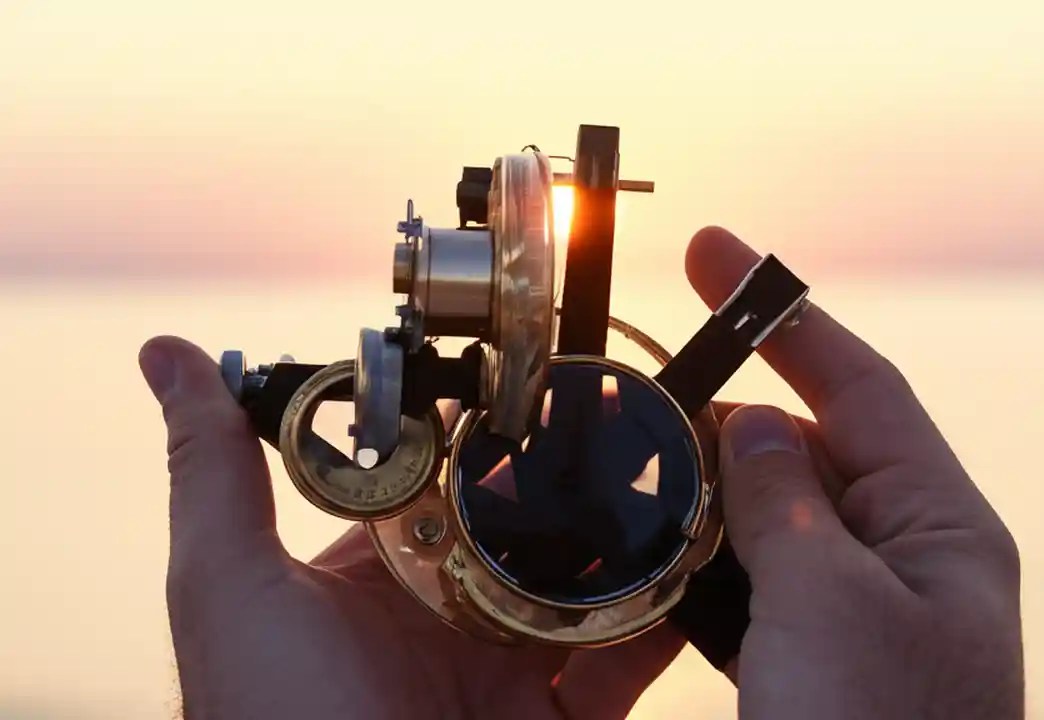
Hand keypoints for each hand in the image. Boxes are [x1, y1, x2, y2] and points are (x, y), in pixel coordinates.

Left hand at [138, 337, 683, 719]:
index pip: (441, 475)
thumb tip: (166, 354)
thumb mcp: (229, 590)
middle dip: (579, 474)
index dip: (489, 424)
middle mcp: (445, 615)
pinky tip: (692, 565)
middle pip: (527, 524)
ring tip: (680, 474)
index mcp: (374, 575)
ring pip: (586, 584)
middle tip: (636, 414)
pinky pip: (624, 659)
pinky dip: (663, 616)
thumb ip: (215, 474)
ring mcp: (505, 669)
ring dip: (633, 534)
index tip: (539, 369)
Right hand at [684, 228, 1023, 718]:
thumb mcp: (833, 605)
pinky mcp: (814, 663)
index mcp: (940, 530)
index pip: (861, 384)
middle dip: (727, 411)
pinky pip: (755, 583)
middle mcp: (906, 562)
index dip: (785, 313)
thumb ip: (787, 500)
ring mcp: (858, 615)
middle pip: (809, 447)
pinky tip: (654, 558)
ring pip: (771, 518)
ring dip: (704, 492)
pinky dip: (702, 562)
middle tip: (640, 386)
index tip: (719, 255)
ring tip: (631, 469)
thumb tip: (754, 423)